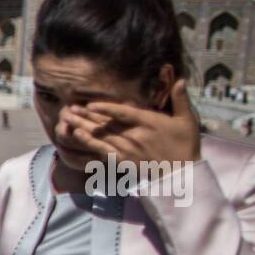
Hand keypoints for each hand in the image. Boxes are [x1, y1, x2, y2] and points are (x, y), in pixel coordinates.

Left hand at [64, 78, 201, 168]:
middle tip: (69, 108)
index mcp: (149, 122)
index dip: (105, 107)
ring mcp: (128, 149)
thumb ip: (181, 99)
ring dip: (83, 126)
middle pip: (106, 123)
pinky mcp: (124, 161)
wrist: (182, 174)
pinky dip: (89, 142)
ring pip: (101, 135)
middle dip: (86, 115)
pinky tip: (77, 135)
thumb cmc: (186, 145)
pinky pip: (102, 150)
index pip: (123, 113)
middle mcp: (135, 135)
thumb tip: (180, 79)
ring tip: (67, 119)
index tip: (90, 103)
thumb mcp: (187, 120)